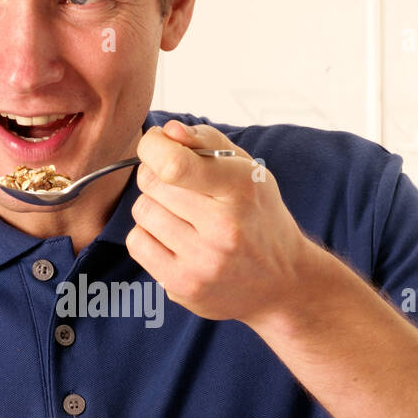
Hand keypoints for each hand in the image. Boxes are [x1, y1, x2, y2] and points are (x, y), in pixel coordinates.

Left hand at [126, 120, 311, 327]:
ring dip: (154, 206)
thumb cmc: (259, 218)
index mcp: (241, 190)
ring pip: (142, 211)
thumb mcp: (248, 171)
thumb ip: (207, 142)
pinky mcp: (182, 286)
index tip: (157, 145)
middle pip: (152, 183)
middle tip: (177, 184)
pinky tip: (173, 238)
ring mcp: (202, 262)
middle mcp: (223, 228)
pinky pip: (136, 242)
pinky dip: (148, 234)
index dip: (153, 147)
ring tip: (181, 214)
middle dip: (157, 174)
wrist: (281, 283)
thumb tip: (167, 132)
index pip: (174, 164)